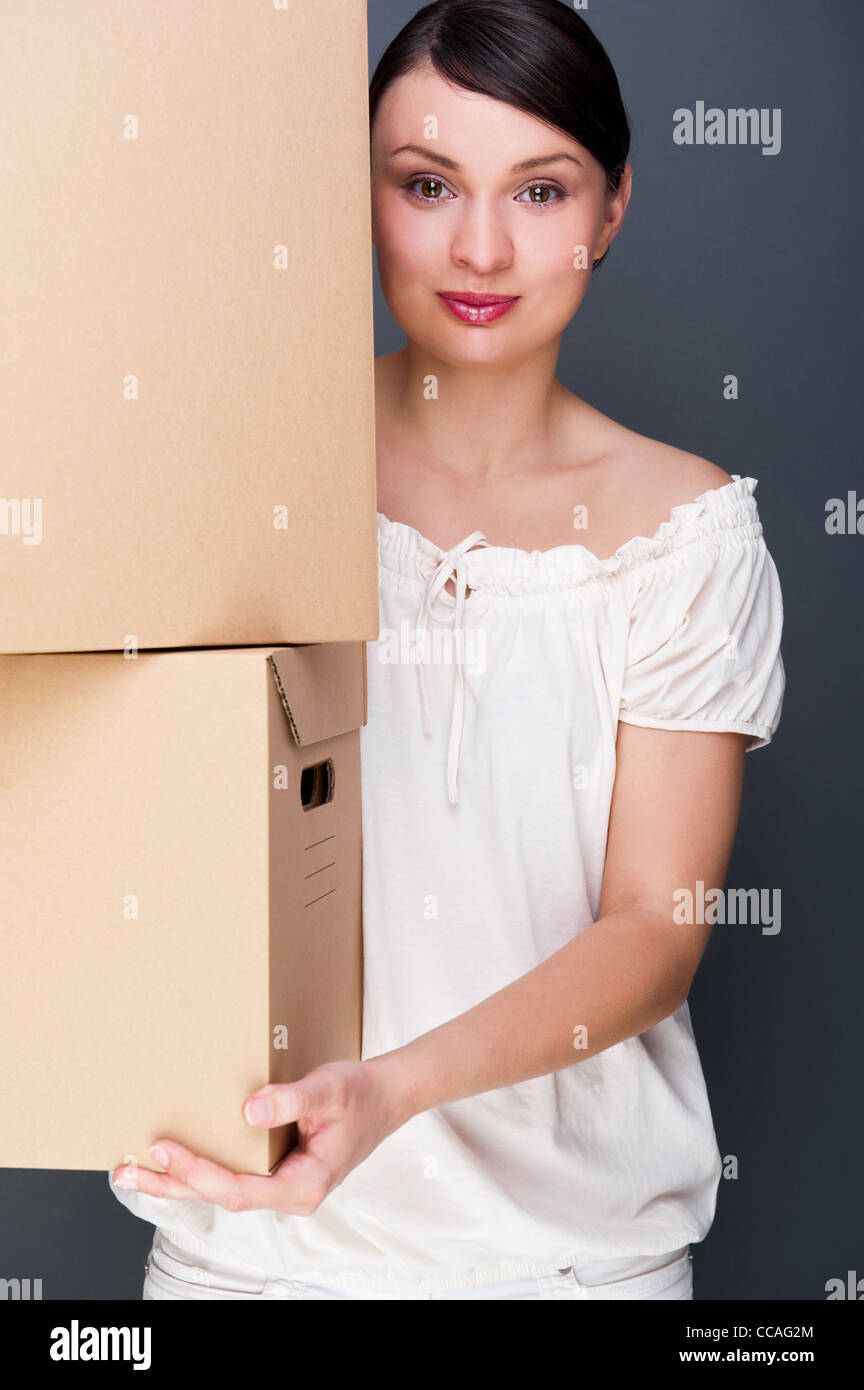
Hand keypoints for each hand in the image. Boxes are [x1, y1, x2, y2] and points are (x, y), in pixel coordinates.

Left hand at [110, 1057, 408, 1214]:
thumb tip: (250, 1111)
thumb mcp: (330, 1089)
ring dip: (178, 1181)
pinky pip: (231, 1178)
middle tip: (127, 1171)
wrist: (385, 1097)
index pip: (241, 1191)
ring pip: (222, 1191)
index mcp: (305, 1183)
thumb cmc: (360, 1093)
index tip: (167, 1150)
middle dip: (173, 1185)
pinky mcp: (275, 1174)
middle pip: (221, 1199)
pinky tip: (171, 1159)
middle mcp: (290, 1194)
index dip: (201, 1175)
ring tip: (132, 1171)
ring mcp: (282, 1187)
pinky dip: (199, 1169)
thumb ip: (293, 1100)